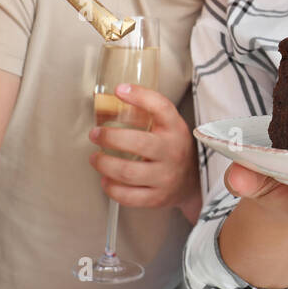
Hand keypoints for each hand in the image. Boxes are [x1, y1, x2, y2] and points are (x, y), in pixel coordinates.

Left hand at [89, 84, 196, 210]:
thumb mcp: (170, 127)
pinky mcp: (157, 198)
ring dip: (104, 164)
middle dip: (110, 137)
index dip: (140, 96)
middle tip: (95, 134)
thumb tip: (117, 94)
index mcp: (176, 130)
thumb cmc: (173, 149)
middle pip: (138, 143)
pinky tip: (106, 180)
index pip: (161, 108)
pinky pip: (128, 196)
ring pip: (128, 172)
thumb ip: (149, 112)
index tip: (120, 90)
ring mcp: (166, 177)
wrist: (192, 183)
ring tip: (95, 158)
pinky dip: (111, 188)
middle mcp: (173, 152)